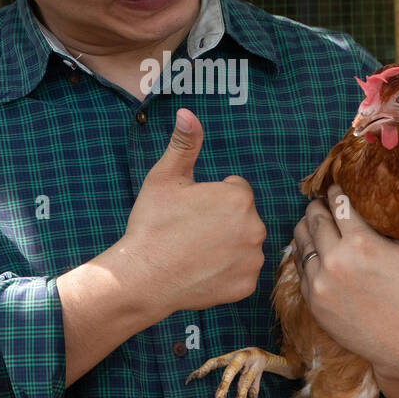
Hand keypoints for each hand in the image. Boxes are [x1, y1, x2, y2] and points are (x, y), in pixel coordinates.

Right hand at [114, 108, 266, 320]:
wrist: (143, 277)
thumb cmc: (153, 224)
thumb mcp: (165, 178)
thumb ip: (184, 144)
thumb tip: (187, 113)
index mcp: (239, 198)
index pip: (236, 190)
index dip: (211, 198)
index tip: (190, 210)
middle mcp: (255, 228)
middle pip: (243, 217)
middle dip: (223, 221)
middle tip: (191, 231)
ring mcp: (253, 259)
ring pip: (244, 244)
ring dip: (228, 246)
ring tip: (195, 252)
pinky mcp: (247, 285)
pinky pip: (242, 272)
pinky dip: (227, 272)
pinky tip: (202, 271)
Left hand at [291, 181, 398, 381]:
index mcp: (363, 244)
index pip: (336, 200)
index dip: (338, 190)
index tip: (344, 188)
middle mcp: (336, 262)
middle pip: (313, 216)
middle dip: (320, 206)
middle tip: (330, 203)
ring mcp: (321, 285)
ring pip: (301, 240)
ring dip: (310, 229)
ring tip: (323, 224)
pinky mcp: (314, 304)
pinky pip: (301, 268)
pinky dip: (308, 256)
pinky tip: (321, 251)